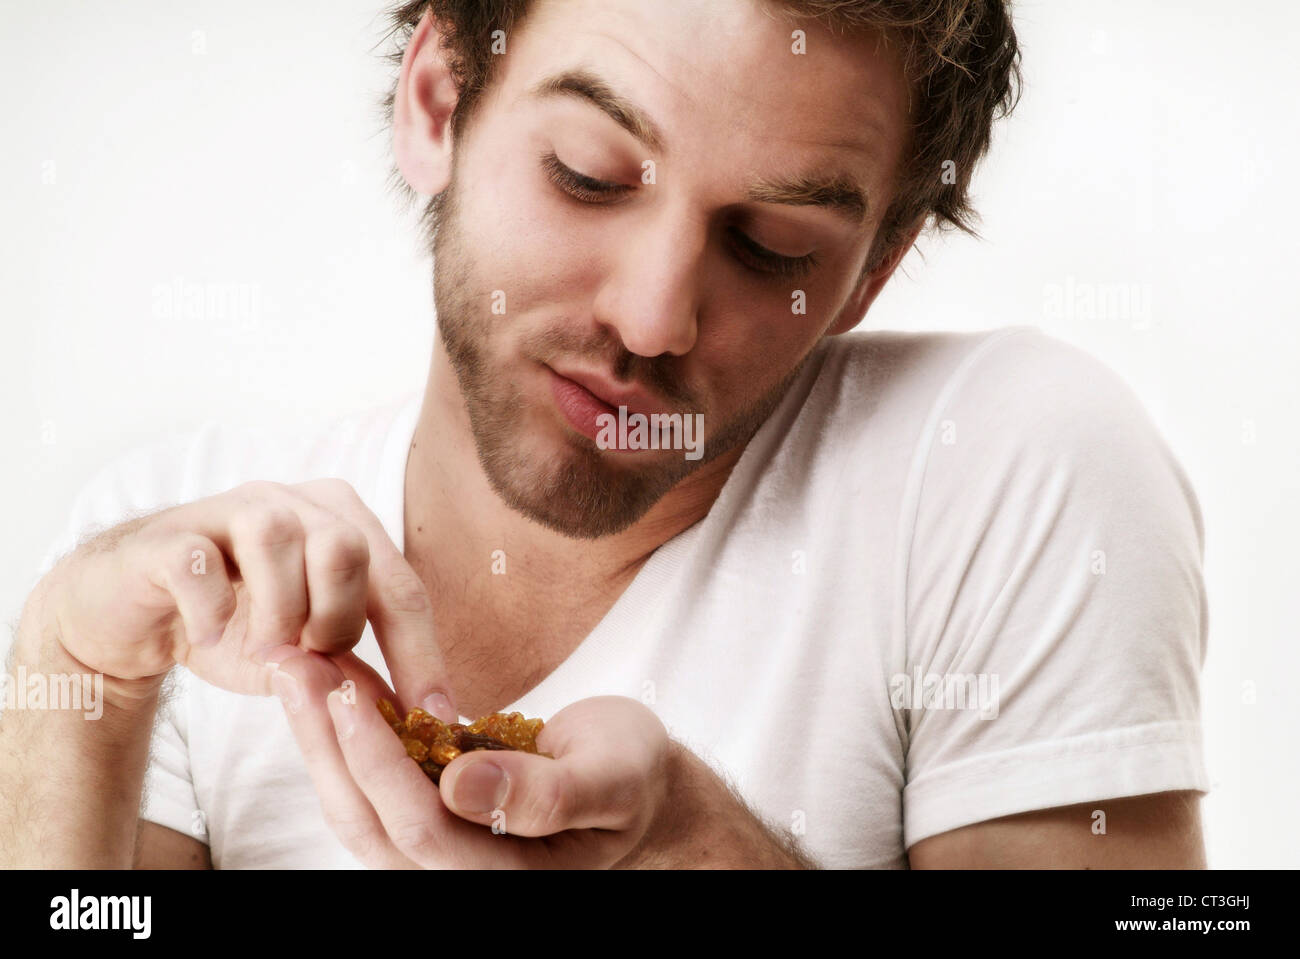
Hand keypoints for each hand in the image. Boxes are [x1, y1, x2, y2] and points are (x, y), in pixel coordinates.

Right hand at [42, 478, 455, 716]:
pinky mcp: (171, 534)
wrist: (133, 612)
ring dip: (276, 614)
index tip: (433, 716)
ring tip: (261, 649)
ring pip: (277, 540)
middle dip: (336, 621)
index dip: (420, 654)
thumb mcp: (305, 658)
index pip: (401, 587)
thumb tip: (420, 719)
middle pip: (347, 548)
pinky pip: (200, 563)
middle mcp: (295, 502)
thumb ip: (354, 674)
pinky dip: (210, 611)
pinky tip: (209, 634)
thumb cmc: (234, 626)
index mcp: (344, 523)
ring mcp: (230, 507)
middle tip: (307, 656)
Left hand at [271, 651, 671, 868]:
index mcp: (503, 875)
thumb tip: (463, 786)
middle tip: (291, 663)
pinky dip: (350, 726)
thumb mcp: (613, 777)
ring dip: (322, 732)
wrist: (635, 778)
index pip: (420, 829)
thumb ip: (547, 794)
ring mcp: (440, 842)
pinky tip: (334, 675)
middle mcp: (458, 870)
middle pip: (369, 818)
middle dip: (324, 741)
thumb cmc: (634, 777)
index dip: (376, 765)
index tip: (344, 694)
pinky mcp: (431, 810)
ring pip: (359, 799)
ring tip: (296, 661)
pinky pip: (377, 775)